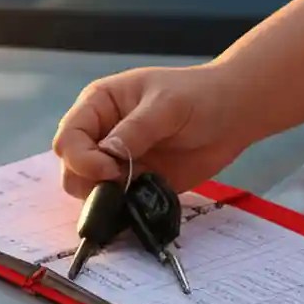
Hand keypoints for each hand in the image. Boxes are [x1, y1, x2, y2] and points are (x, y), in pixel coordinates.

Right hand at [52, 64, 252, 198]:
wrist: (235, 114)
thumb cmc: (199, 96)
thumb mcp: (167, 105)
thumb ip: (135, 129)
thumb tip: (107, 154)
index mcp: (97, 107)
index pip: (68, 138)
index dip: (82, 158)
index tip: (111, 169)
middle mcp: (100, 134)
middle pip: (70, 167)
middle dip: (90, 180)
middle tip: (123, 182)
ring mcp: (116, 161)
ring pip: (87, 189)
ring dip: (106, 196)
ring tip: (138, 187)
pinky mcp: (134, 183)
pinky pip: (116, 202)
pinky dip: (124, 208)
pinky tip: (144, 199)